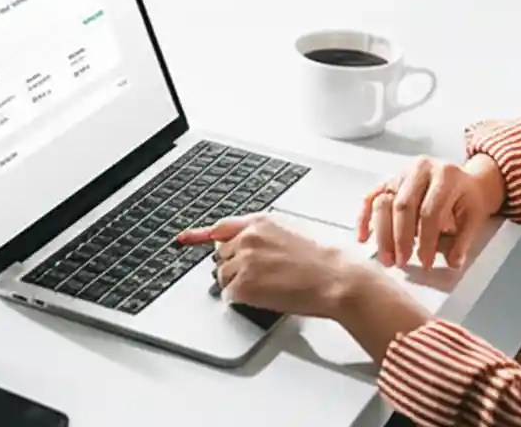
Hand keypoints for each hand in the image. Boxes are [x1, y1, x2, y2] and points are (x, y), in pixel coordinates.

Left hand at [177, 214, 357, 318]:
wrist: (336, 278)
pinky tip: (262, 297)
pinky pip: (229, 294)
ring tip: (266, 287)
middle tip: (259, 276)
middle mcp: (246, 238)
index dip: (203, 235)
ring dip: (237, 283)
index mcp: (259, 222)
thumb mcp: (291, 231)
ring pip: (222, 276)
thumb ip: (263, 234)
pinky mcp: (245, 284)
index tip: (185, 238)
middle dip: (234, 266)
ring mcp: (244, 261)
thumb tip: (245, 242)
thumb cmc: (324, 258)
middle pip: (220, 255)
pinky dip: (240, 299)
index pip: (221, 227)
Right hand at [358, 154, 504, 270]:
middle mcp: (419, 169)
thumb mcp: (474, 217)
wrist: (465, 179)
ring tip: (387, 259)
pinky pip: (371, 197)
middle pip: (402, 205)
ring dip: (382, 234)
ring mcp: (400, 172)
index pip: (430, 211)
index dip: (426, 240)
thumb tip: (452, 263)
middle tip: (401, 263)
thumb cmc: (468, 198)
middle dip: (400, 238)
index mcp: (445, 175)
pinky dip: (364, 218)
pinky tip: (364, 238)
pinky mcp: (388, 179)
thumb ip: (463, 240)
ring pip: (383, 202)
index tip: (425, 262)